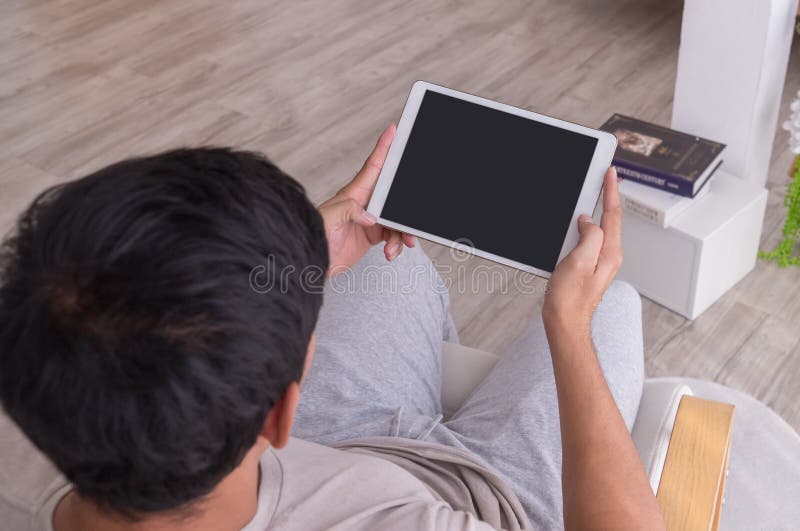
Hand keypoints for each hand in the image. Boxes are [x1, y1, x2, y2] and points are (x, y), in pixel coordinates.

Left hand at [318, 124, 415, 274]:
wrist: (311, 259)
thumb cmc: (313, 235)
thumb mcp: (328, 218)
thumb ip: (349, 210)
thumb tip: (372, 216)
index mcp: (354, 193)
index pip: (373, 166)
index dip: (384, 147)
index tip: (393, 129)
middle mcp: (364, 204)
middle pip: (394, 196)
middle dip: (407, 207)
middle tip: (413, 222)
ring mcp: (369, 219)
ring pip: (397, 219)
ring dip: (402, 233)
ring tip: (397, 247)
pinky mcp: (372, 235)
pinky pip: (393, 236)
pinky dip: (396, 245)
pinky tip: (390, 253)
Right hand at [543, 167, 621, 333]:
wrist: (565, 323)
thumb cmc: (570, 299)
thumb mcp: (580, 260)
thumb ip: (589, 236)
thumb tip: (587, 220)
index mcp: (610, 252)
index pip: (613, 213)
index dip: (611, 190)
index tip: (611, 172)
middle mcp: (608, 256)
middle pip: (609, 219)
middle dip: (606, 197)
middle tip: (604, 177)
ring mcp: (598, 263)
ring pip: (597, 229)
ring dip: (594, 211)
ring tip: (592, 195)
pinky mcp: (587, 268)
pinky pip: (587, 241)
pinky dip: (582, 228)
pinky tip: (575, 225)